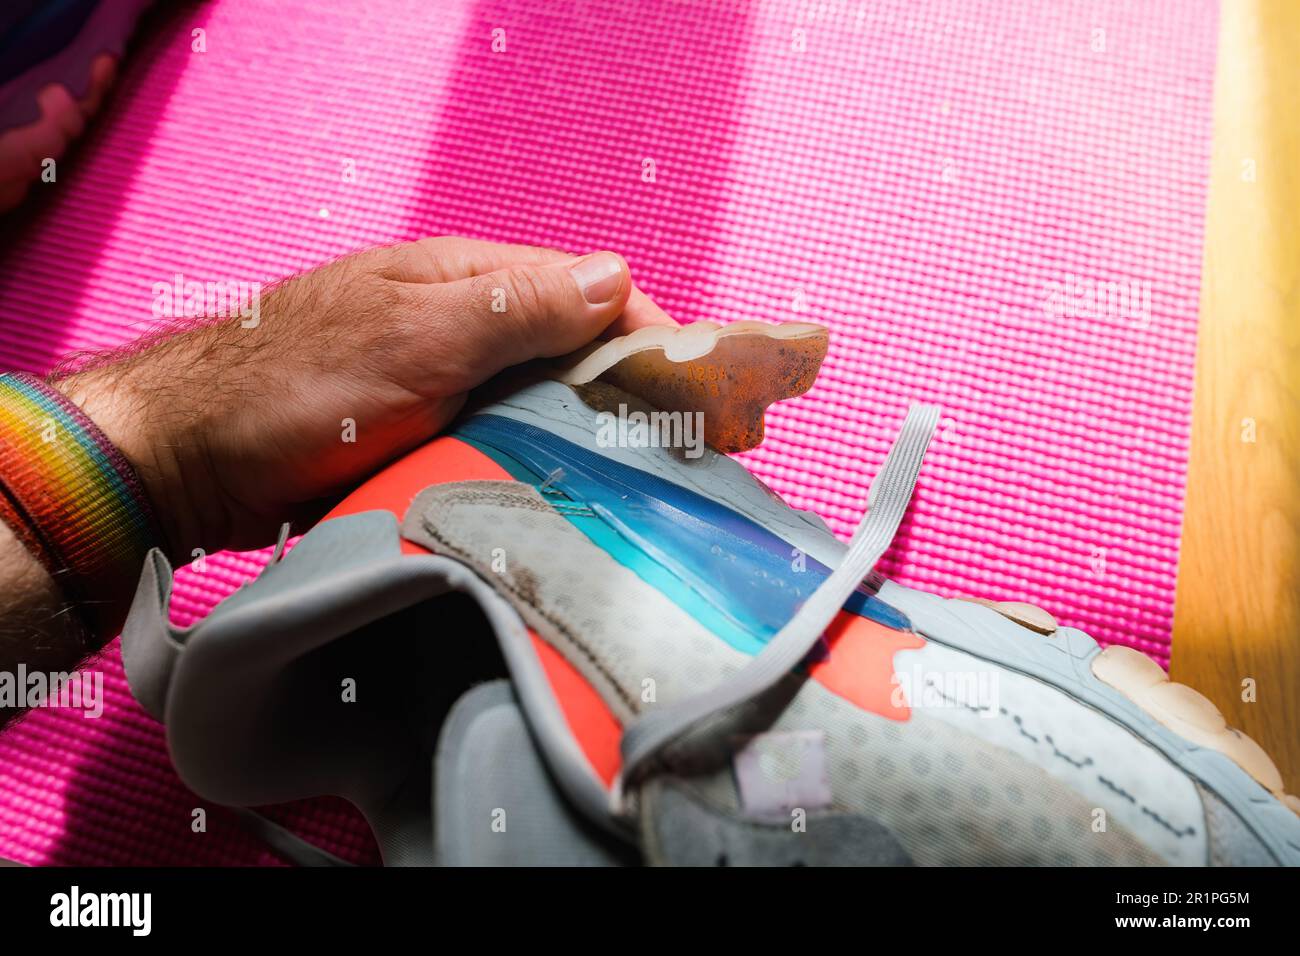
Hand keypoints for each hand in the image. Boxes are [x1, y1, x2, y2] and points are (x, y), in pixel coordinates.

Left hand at [58, 237, 676, 559]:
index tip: (705, 403)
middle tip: (696, 454)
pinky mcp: (425, 429)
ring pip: (544, 399)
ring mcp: (444, 377)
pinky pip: (504, 438)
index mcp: (469, 277)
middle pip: (576, 348)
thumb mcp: (415, 338)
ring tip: (647, 486)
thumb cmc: (295, 389)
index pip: (593, 294)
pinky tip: (568, 499)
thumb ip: (516, 306)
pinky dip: (543, 463)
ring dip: (594, 435)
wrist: (185, 459)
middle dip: (638, 393)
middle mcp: (464, 321)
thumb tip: (615, 275)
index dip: (657, 341)